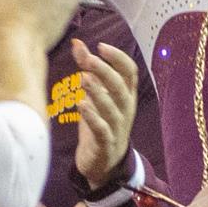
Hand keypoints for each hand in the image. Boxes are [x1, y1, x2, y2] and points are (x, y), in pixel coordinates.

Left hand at [73, 39, 139, 187]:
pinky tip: (81, 104)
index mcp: (126, 95)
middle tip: (88, 59)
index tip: (101, 46)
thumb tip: (77, 43)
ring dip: (97, 92)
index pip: (130, 72)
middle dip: (105, 71)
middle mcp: (125, 110)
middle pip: (121, 87)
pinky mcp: (105, 144)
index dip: (118, 58)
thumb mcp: (95, 94)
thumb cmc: (99, 122)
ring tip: (82, 77)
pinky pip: (102, 130)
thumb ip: (88, 68)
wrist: (104, 163)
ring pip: (111, 108)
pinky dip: (92, 117)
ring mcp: (117, 128)